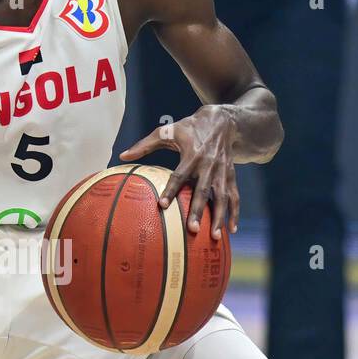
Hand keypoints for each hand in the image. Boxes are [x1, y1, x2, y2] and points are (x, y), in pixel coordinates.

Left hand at [120, 106, 239, 237]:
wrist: (223, 121)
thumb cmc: (190, 128)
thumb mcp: (167, 131)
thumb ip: (144, 145)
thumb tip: (122, 156)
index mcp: (192, 154)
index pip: (180, 175)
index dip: (171, 190)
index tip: (162, 205)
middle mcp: (209, 164)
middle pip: (203, 190)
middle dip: (198, 210)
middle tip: (192, 229)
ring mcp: (222, 172)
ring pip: (223, 197)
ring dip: (220, 217)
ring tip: (215, 236)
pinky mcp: (231, 176)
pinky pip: (235, 196)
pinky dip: (235, 213)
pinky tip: (232, 230)